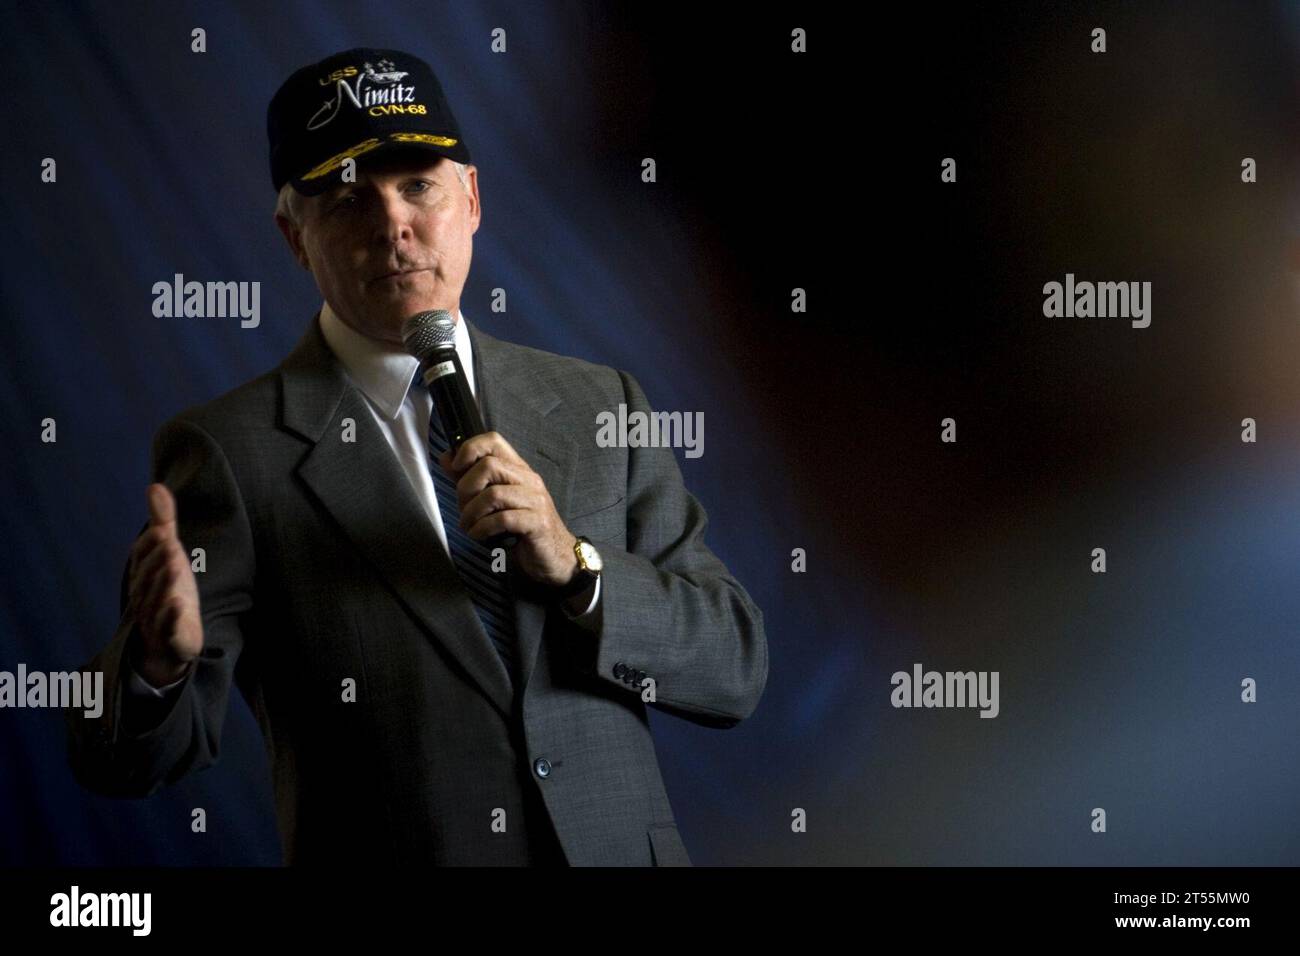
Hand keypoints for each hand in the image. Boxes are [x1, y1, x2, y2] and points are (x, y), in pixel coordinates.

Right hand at [127, 483, 203, 686]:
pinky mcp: (168, 634)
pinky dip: (169, 615)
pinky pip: (166, 626)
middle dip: (157, 560)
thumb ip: (163, 522)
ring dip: (164, 583)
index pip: (141, 557)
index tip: (162, 531)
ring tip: (175, 567)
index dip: (150, 545)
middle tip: (170, 543)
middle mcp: (143, 593)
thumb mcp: (169, 553)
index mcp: (142, 573)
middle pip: (147, 576)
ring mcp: (154, 615)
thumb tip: (155, 486)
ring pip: (155, 599)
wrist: (169, 640)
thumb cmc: (168, 588)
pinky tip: (177, 604)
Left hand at [438, 432, 578, 587]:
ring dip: (471, 513)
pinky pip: (503, 519)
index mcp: (518, 470)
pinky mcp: (537, 523)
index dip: (470, 448)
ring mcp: (535, 501)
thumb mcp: (495, 501)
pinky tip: (480, 535)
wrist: (556, 557)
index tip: (456, 468)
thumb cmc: (523, 529)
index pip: (494, 440)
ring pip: (493, 494)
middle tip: (463, 509)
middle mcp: (528, 480)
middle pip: (489, 465)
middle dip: (465, 489)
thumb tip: (447, 458)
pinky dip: (483, 528)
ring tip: (469, 526)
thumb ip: (471, 479)